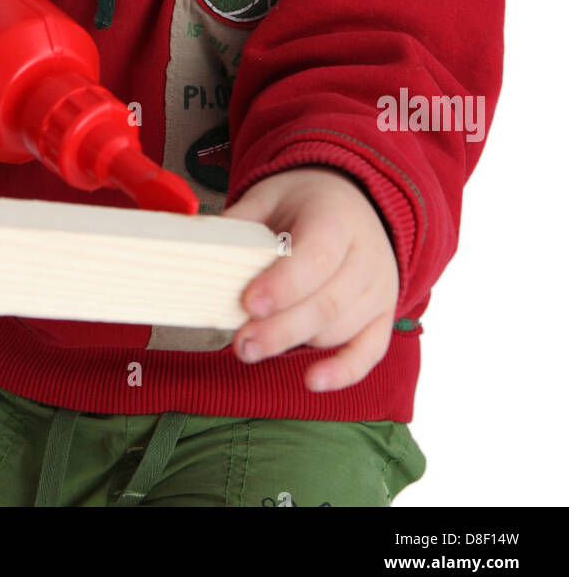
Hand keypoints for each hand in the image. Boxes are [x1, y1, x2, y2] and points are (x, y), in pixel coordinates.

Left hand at [220, 166, 399, 391]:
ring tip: (253, 345)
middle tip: (242, 344)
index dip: (283, 284)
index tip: (249, 303)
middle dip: (281, 329)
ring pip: (339, 329)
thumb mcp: (271, 195)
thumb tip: (194, 244)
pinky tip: (312, 381)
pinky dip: (343, 371)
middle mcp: (367, 254)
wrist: (357, 203)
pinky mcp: (382, 316)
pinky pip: (369, 351)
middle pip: (328, 302)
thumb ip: (239, 221)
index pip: (317, 257)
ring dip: (296, 343)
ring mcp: (380, 288)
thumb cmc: (306, 203)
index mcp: (337, 218)